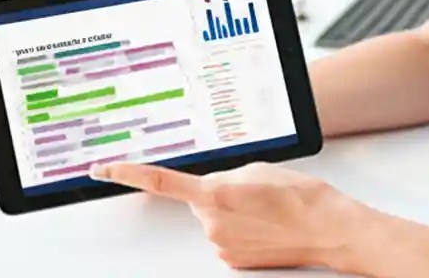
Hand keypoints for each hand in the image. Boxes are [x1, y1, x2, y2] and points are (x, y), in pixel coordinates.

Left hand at [92, 160, 359, 269]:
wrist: (326, 227)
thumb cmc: (300, 196)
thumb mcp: (257, 168)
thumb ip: (224, 175)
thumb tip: (212, 186)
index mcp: (214, 192)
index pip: (159, 182)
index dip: (126, 174)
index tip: (102, 170)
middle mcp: (211, 221)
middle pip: (200, 200)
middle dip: (219, 192)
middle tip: (254, 191)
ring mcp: (220, 244)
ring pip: (214, 219)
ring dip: (234, 211)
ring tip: (267, 208)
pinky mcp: (232, 260)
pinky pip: (226, 238)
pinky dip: (243, 229)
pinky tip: (266, 225)